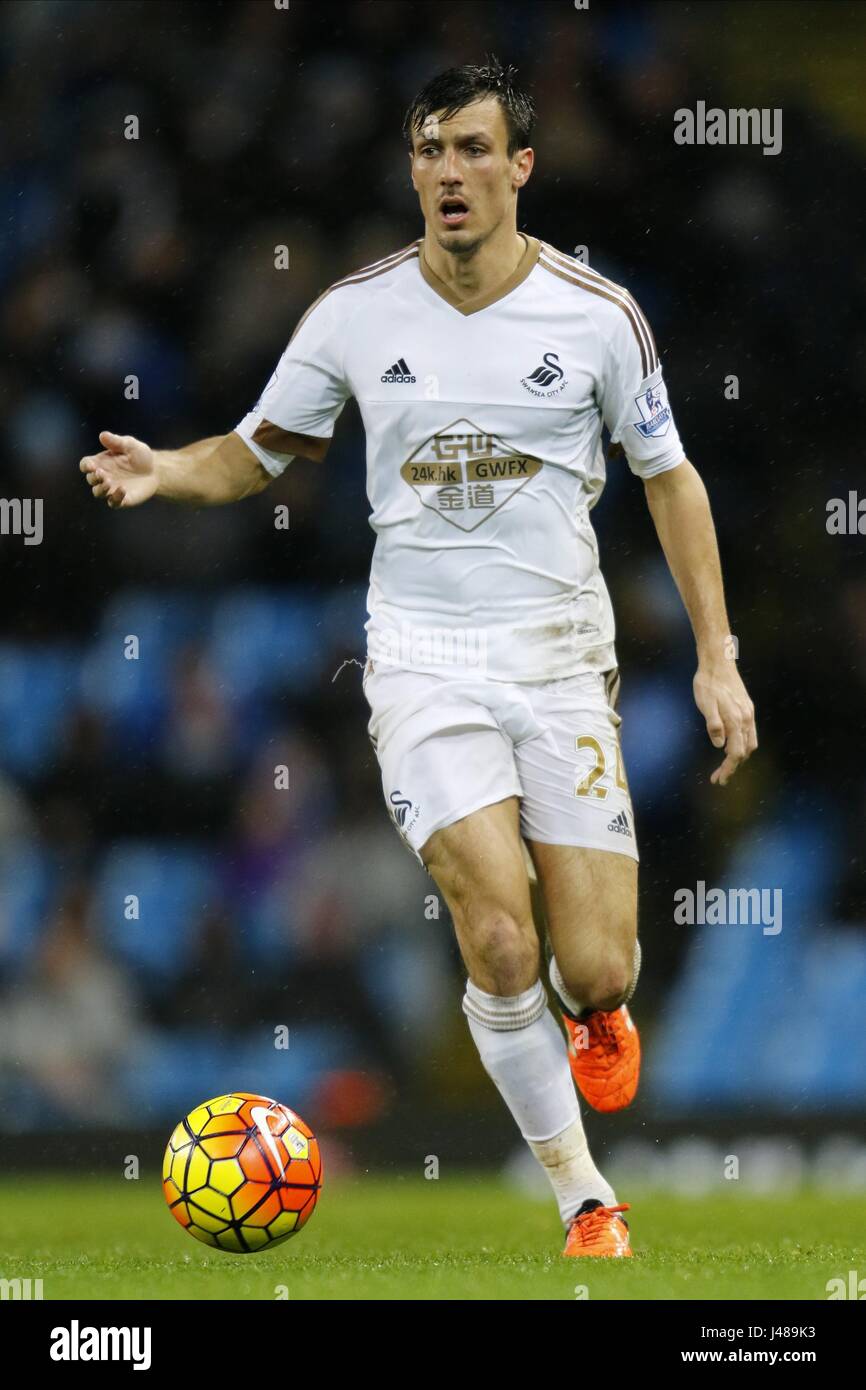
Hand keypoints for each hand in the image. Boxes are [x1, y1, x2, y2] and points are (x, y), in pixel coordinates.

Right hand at [79, 431, 157, 507]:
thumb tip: (103, 435)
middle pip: (91, 480)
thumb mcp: (130, 445)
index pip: (85, 465)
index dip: (85, 466)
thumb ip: (116, 441)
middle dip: (94, 477)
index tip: (91, 465)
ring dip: (101, 489)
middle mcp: (103, 476)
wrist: (156, 470)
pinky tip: (123, 490)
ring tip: (108, 482)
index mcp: (101, 462)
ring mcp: (112, 489)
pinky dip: (115, 499)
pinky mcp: (122, 499)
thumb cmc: (140, 455)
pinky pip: (113, 503)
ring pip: (98, 493)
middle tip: (102, 474)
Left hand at [693, 660, 756, 785]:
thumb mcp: (705, 704)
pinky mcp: (746, 708)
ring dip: (738, 757)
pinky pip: (748, 733)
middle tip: (718, 777)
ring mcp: (748, 713)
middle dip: (732, 767)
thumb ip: (713, 724)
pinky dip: (741, 745)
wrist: (718, 662)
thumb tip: (719, 745)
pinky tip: (729, 745)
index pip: (735, 753)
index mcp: (736, 720)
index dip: (728, 769)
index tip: (718, 780)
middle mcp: (746, 719)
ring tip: (724, 765)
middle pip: (744, 751)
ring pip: (749, 743)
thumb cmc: (708, 683)